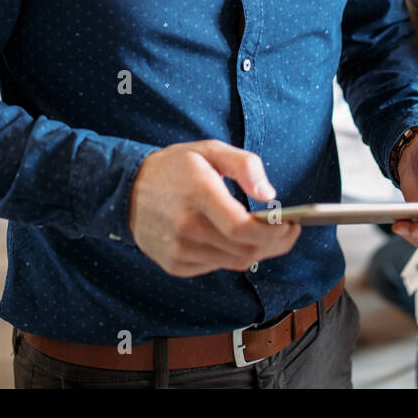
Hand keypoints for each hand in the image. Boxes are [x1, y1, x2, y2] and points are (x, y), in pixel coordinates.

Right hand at [128, 139, 300, 277]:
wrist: (125, 190)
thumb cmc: (174, 167)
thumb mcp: (210, 150)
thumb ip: (245, 166)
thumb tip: (270, 195)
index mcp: (197, 192)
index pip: (242, 228)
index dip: (274, 233)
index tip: (292, 224)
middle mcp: (185, 226)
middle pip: (244, 251)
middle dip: (275, 244)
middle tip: (288, 231)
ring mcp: (178, 249)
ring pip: (234, 262)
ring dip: (257, 251)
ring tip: (267, 235)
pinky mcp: (175, 264)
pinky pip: (216, 266)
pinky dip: (232, 255)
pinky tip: (234, 239)